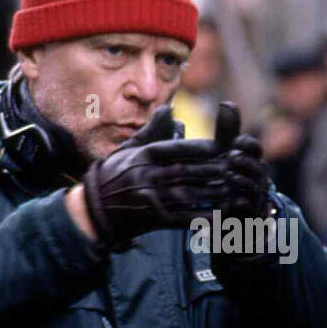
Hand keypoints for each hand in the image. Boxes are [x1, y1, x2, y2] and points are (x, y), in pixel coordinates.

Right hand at [81, 105, 227, 248]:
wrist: (94, 209)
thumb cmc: (113, 174)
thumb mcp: (129, 149)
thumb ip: (152, 130)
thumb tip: (169, 109)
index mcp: (144, 156)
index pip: (178, 149)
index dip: (202, 149)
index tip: (220, 148)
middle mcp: (148, 175)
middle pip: (188, 171)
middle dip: (212, 171)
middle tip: (232, 169)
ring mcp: (151, 198)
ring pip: (189, 194)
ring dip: (212, 193)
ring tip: (230, 190)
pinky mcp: (153, 219)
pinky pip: (183, 218)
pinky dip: (202, 218)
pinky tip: (219, 216)